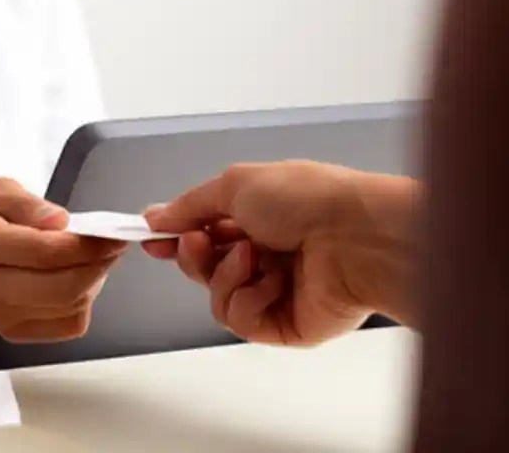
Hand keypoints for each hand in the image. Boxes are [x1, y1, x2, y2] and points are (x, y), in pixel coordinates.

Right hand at [0, 178, 127, 341]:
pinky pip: (67, 326)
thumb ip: (27, 203)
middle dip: (98, 266)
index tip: (111, 233)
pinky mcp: (12, 330)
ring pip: (69, 308)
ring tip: (90, 257)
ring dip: (93, 282)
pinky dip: (83, 303)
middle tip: (112, 245)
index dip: (86, 245)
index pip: (44, 252)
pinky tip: (75, 279)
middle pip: (61, 288)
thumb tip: (60, 221)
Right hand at [142, 161, 409, 345]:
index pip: (204, 233)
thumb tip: (156, 216)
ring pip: (217, 297)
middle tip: (200, 241)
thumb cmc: (307, 200)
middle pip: (204, 268)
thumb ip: (190, 205)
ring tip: (254, 257)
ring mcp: (275, 292)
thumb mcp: (235, 184)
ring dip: (226, 274)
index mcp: (259, 218)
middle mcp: (266, 255)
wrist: (356, 237)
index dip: (175, 237)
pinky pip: (239, 320)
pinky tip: (272, 282)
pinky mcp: (284, 325)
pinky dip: (248, 298)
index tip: (151, 238)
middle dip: (195, 255)